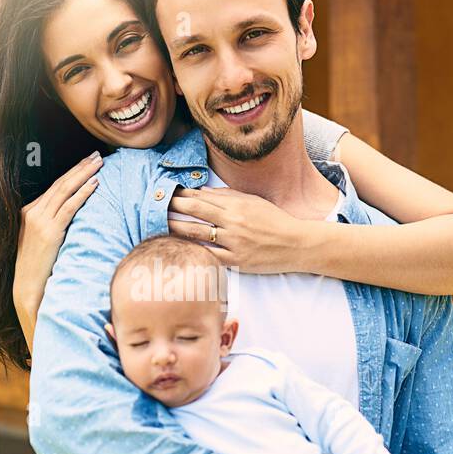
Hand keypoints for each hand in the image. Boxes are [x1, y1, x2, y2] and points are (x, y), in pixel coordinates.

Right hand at [12, 153, 101, 317]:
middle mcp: (32, 212)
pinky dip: (83, 193)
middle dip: (80, 167)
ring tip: (99, 163)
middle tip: (97, 155)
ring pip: (65, 190)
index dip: (72, 173)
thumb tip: (72, 217)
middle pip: (60, 184)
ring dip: (84, 174)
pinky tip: (95, 184)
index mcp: (28, 212)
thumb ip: (52, 225)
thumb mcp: (41, 241)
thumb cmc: (38, 268)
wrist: (27, 289)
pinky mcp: (49, 231)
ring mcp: (39, 221)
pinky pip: (69, 207)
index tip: (87, 163)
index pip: (54, 188)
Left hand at [167, 186, 302, 271]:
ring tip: (160, 224)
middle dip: (174, 207)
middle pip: (196, 213)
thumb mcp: (254, 201)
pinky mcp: (236, 261)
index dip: (183, 195)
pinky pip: (210, 256)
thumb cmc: (275, 221)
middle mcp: (233, 222)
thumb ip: (228, 196)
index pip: (202, 198)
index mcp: (237, 206)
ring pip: (198, 234)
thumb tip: (202, 192)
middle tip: (156, 204)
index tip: (168, 192)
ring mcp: (234, 243)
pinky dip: (193, 251)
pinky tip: (179, 248)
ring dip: (176, 228)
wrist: (296, 244)